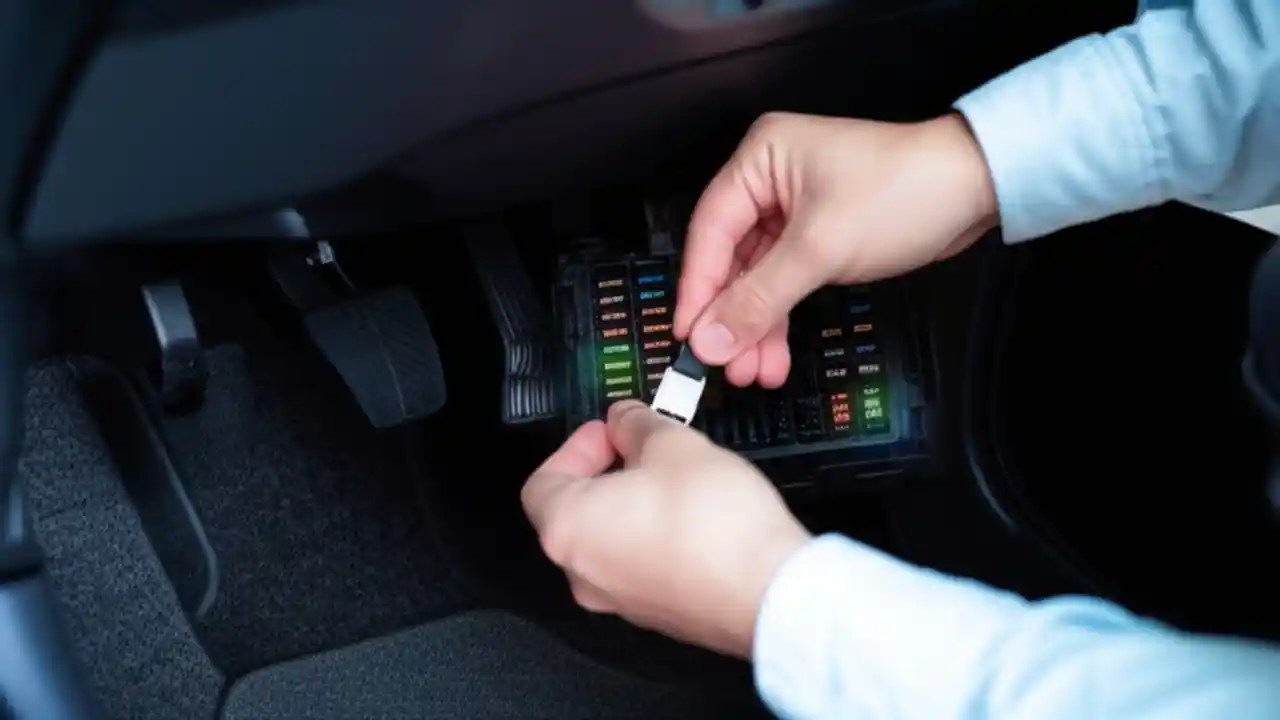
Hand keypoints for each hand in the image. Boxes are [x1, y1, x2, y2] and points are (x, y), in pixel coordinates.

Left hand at [521, 401, 810, 657]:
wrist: (767, 591)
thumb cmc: (712, 522)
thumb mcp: (672, 444)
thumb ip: (636, 425)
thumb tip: (624, 420)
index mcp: (568, 527)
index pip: (543, 481)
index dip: (574, 448)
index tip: (607, 431)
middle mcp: (584, 571)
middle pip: (574, 513)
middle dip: (605, 473)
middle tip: (639, 447)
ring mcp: (620, 599)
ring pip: (609, 542)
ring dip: (631, 505)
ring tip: (672, 477)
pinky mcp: (658, 613)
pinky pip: (641, 567)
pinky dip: (654, 537)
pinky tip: (693, 516)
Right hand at [674, 112, 997, 386]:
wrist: (976, 188)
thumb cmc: (906, 191)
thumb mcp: (821, 249)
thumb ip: (760, 299)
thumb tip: (711, 337)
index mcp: (759, 159)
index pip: (709, 231)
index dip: (698, 289)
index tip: (689, 336)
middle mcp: (769, 179)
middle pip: (730, 259)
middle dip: (731, 316)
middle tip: (723, 364)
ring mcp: (793, 208)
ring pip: (756, 277)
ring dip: (755, 326)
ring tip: (752, 370)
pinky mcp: (816, 234)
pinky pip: (783, 281)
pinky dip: (779, 317)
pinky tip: (773, 352)